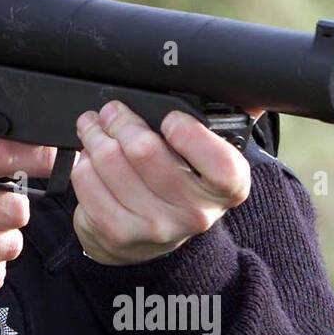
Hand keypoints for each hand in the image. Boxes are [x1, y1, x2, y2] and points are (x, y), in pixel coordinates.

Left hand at [70, 101, 254, 265]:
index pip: (219, 161)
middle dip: (121, 119)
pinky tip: (89, 159)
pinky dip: (82, 163)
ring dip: (94, 135)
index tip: (170, 118)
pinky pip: (87, 181)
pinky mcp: (117, 232)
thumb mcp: (208, 159)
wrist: (150, 239)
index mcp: (227, 188)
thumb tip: (251, 95)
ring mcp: (155, 226)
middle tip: (112, 110)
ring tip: (94, 127)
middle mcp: (195, 212)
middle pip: (144, 150)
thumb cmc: (180, 184)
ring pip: (109, 161)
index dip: (189, 133)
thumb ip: (225, 123)